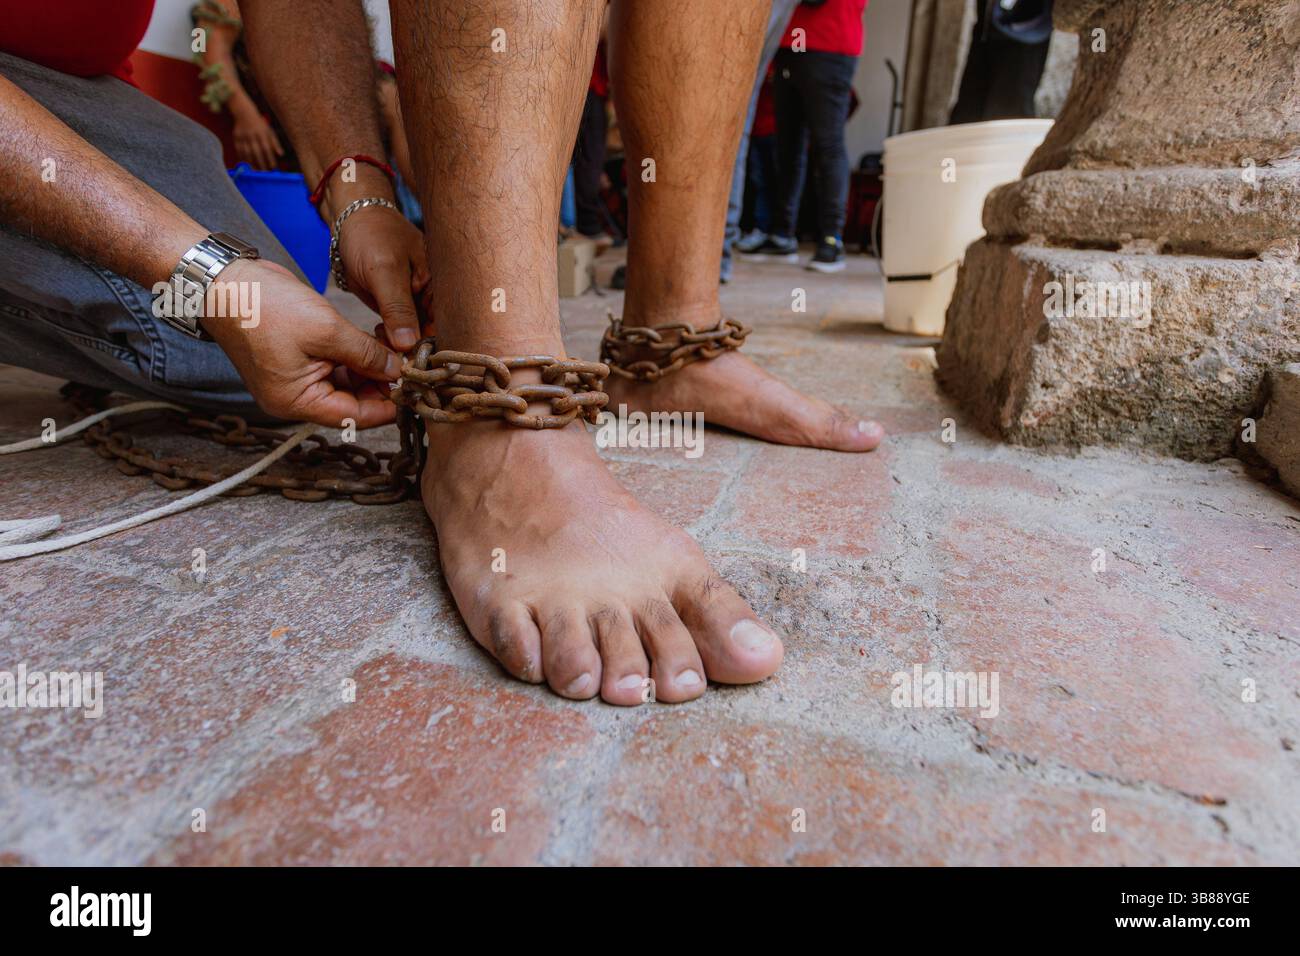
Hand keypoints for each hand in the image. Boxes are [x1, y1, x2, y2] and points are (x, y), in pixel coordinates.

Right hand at [204, 258, 401, 428]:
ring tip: (395, 348)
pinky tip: (374, 341)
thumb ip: (366, 354)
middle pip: (352, 402)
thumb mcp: (326, 330)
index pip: (354, 416)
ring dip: (370, 367)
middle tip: (410, 363)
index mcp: (297, 402)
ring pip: (346, 382)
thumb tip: (397, 371)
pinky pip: (333, 367)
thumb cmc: (265, 307)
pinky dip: (354, 356)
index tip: (414, 388)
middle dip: (381, 384)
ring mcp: (295, 379)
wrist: (222, 280)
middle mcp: (295, 397)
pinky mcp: (297, 359)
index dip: (388, 404)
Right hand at [231, 101, 283, 170]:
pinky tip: (247, 165)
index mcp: (262, 133)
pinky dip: (243, 158)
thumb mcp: (270, 131)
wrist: (244, 113)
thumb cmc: (260, 124)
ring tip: (255, 172)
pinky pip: (239, 150)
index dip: (270, 158)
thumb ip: (275, 143)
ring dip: (251, 163)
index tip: (273, 167)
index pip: (267, 148)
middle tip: (264, 173)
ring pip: (247, 153)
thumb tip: (281, 155)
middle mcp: (253, 135)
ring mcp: (243, 137)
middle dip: (261, 163)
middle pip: (257, 152)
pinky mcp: (236, 138)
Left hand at [333, 202, 430, 350]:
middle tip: (392, 356)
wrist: (350, 220)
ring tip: (381, 342)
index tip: (410, 362)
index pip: (445, 325)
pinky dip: (390, 337)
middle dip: (413, 349)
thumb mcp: (384, 271)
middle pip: (431, 334)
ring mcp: (415, 302)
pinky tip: (378, 336)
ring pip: (414, 335)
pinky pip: (400, 330)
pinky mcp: (398, 306)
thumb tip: (409, 345)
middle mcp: (432, 296)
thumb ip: (398, 308)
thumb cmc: (371, 235)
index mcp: (441, 285)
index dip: (430, 346)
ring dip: (399, 345)